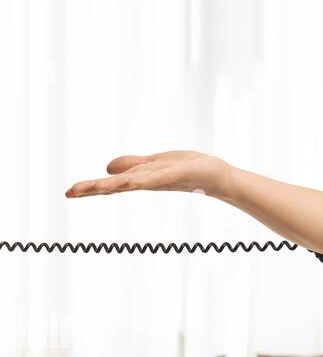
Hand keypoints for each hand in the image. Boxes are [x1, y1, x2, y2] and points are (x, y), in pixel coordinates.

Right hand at [65, 151, 231, 199]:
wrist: (218, 177)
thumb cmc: (189, 170)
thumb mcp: (156, 163)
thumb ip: (134, 165)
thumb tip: (107, 168)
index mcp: (142, 179)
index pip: (114, 183)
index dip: (92, 187)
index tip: (70, 192)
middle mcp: (149, 181)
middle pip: (117, 185)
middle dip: (94, 188)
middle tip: (70, 193)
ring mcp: (161, 179)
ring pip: (131, 182)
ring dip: (111, 185)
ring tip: (91, 188)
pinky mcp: (175, 174)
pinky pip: (155, 177)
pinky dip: (141, 179)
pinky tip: (127, 181)